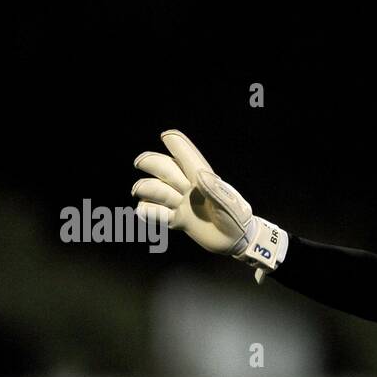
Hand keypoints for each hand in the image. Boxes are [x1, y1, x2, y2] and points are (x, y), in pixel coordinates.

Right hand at [132, 129, 287, 282]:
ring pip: (155, 189)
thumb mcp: (230, 204)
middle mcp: (188, 188)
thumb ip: (215, 190)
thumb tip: (199, 174)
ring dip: (148, 189)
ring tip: (142, 192)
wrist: (236, 241)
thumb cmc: (237, 219)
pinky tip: (148, 211)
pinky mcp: (176, 219)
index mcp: (203, 179)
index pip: (188, 158)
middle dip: (151, 162)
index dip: (178, 145)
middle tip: (139, 163)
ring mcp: (180, 203)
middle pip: (164, 168)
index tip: (166, 135)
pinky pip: (154, 212)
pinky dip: (148, 211)